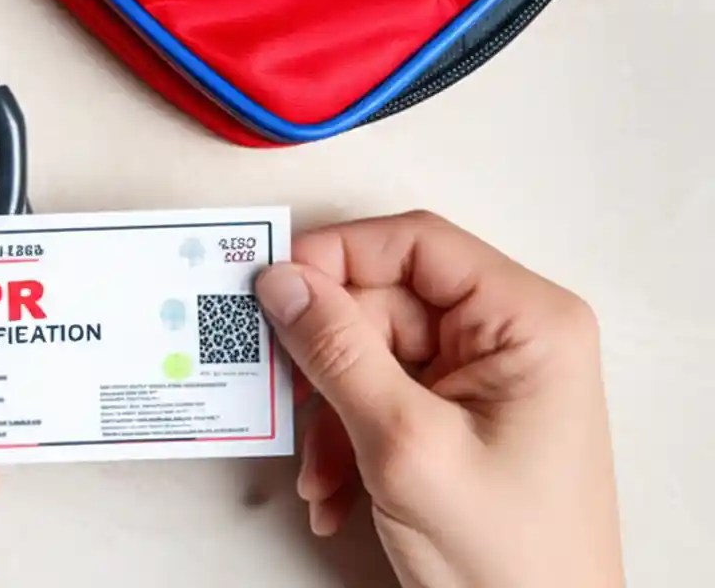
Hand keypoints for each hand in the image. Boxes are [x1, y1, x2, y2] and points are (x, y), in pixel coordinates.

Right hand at [255, 211, 622, 587]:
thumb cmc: (513, 558)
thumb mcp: (406, 445)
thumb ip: (339, 353)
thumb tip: (284, 282)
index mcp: (527, 322)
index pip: (415, 244)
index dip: (337, 256)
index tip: (273, 288)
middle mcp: (509, 337)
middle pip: (383, 304)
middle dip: (326, 364)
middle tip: (282, 399)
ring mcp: (483, 379)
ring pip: (370, 356)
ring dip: (329, 415)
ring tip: (317, 472)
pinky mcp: (458, 416)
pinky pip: (379, 397)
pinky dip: (345, 439)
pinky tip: (335, 489)